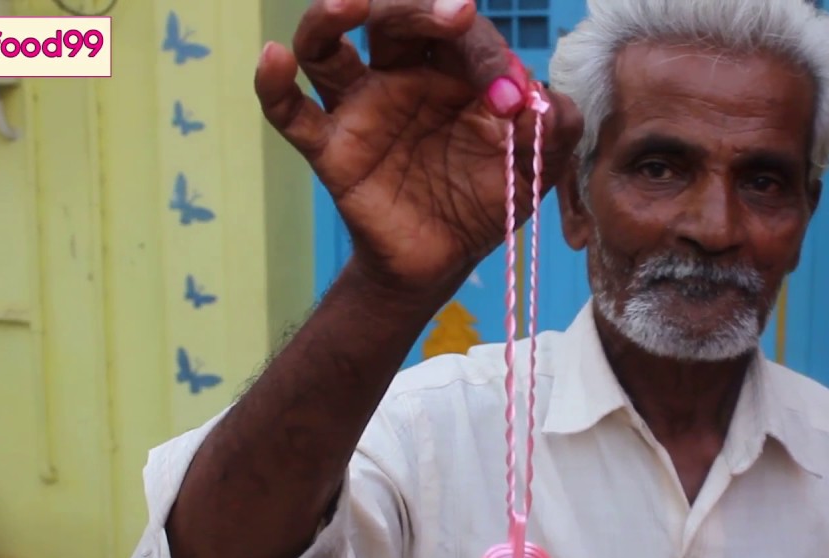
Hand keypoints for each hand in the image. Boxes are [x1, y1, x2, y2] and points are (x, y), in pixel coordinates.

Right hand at [255, 0, 583, 292]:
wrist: (443, 261)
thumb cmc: (485, 199)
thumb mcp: (533, 167)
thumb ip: (555, 132)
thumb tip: (548, 102)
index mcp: (451, 70)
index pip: (459, 34)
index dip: (485, 49)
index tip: (511, 93)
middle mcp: (399, 75)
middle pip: (391, 18)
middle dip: (420, 7)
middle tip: (456, 14)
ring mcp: (360, 108)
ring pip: (327, 46)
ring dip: (329, 16)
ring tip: (348, 2)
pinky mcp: (330, 149)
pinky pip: (290, 112)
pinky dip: (274, 86)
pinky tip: (273, 60)